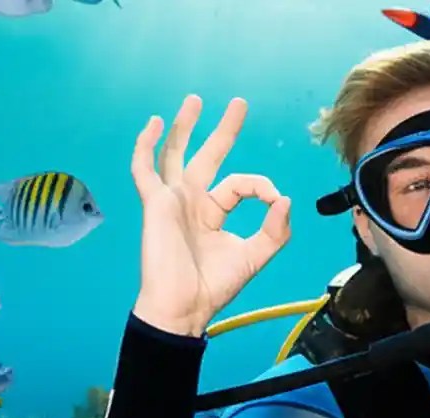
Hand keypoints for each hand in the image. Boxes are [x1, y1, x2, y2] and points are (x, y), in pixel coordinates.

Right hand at [130, 95, 292, 336]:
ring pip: (176, 153)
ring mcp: (172, 200)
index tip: (274, 201)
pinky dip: (146, 146)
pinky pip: (145, 170)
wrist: (184, 306)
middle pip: (208, 156)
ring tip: (195, 100)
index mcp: (214, 212)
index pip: (240, 184)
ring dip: (185, 126)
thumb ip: (275, 230)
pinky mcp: (156, 204)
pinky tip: (154, 124)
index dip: (260, 186)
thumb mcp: (254, 256)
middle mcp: (192, 202)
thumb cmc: (214, 286)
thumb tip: (284, 198)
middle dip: (224, 130)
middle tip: (239, 103)